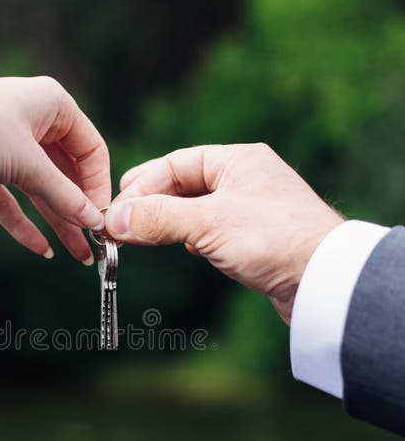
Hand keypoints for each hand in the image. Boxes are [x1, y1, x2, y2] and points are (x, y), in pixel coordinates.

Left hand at [0, 74, 109, 263]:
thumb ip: (64, 195)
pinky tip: (41, 249)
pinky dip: (24, 224)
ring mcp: (4, 148)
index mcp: (53, 106)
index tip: (102, 220)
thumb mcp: (28, 163)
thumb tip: (95, 221)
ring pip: (39, 191)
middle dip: (79, 210)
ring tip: (78, 254)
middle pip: (66, 173)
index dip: (98, 187)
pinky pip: (10, 202)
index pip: (90, 150)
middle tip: (96, 245)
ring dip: (57, 222)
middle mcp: (32, 123)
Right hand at [105, 143, 343, 322]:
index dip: (142, 186)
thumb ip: (158, 218)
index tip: (116, 211)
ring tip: (143, 239)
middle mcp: (245, 179)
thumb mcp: (207, 224)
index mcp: (237, 160)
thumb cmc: (273, 239)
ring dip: (170, 223)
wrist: (325, 280)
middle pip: (184, 186)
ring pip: (196, 211)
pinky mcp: (256, 239)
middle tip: (121, 226)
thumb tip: (115, 220)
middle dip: (152, 204)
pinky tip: (188, 250)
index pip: (176, 164)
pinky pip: (213, 231)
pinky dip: (193, 239)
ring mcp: (251, 209)